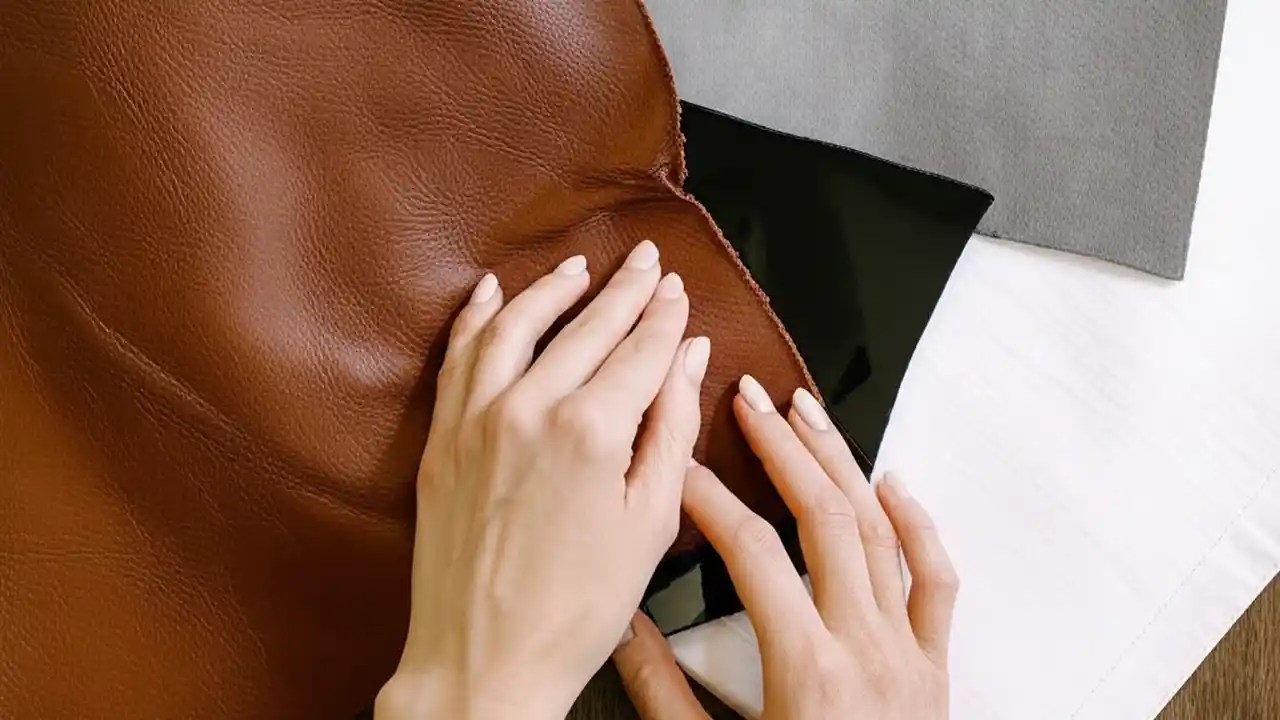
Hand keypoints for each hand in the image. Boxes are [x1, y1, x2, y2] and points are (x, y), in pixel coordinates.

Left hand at [376, 241, 709, 719]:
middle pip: (586, 326)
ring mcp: (476, 420)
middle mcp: (529, 409)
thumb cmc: (575, 608)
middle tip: (644, 262)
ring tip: (580, 267)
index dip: (662, 315)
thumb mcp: (650, 523)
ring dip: (552, 289)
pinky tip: (492, 293)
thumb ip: (671, 428)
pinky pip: (459, 357)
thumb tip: (688, 358)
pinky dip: (477, 318)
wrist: (484, 660)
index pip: (639, 349)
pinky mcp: (442, 439)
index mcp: (591, 431)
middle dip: (622, 290)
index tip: (673, 289)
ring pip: (517, 325)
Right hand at [613, 376, 957, 718]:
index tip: (677, 461)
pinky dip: (918, 523)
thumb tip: (620, 623)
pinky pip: (938, 580)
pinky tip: (893, 482)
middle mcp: (867, 647)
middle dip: (781, 447)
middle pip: (824, 517)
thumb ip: (663, 693)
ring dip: (842, 462)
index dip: (709, 497)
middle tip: (747, 397)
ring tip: (806, 410)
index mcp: (807, 670)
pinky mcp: (936, 665)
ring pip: (882, 530)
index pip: (751, 551)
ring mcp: (909, 651)